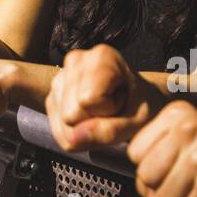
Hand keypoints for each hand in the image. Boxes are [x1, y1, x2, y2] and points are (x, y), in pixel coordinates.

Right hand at [45, 44, 165, 150]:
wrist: (138, 102)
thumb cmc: (142, 107)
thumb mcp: (137, 122)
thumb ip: (109, 131)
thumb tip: (74, 140)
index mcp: (101, 57)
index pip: (86, 101)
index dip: (108, 111)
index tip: (122, 102)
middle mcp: (76, 60)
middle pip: (70, 114)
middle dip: (93, 121)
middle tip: (113, 110)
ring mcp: (61, 76)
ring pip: (62, 123)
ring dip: (84, 128)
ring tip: (103, 112)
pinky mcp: (54, 93)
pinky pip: (57, 129)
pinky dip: (75, 132)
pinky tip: (90, 117)